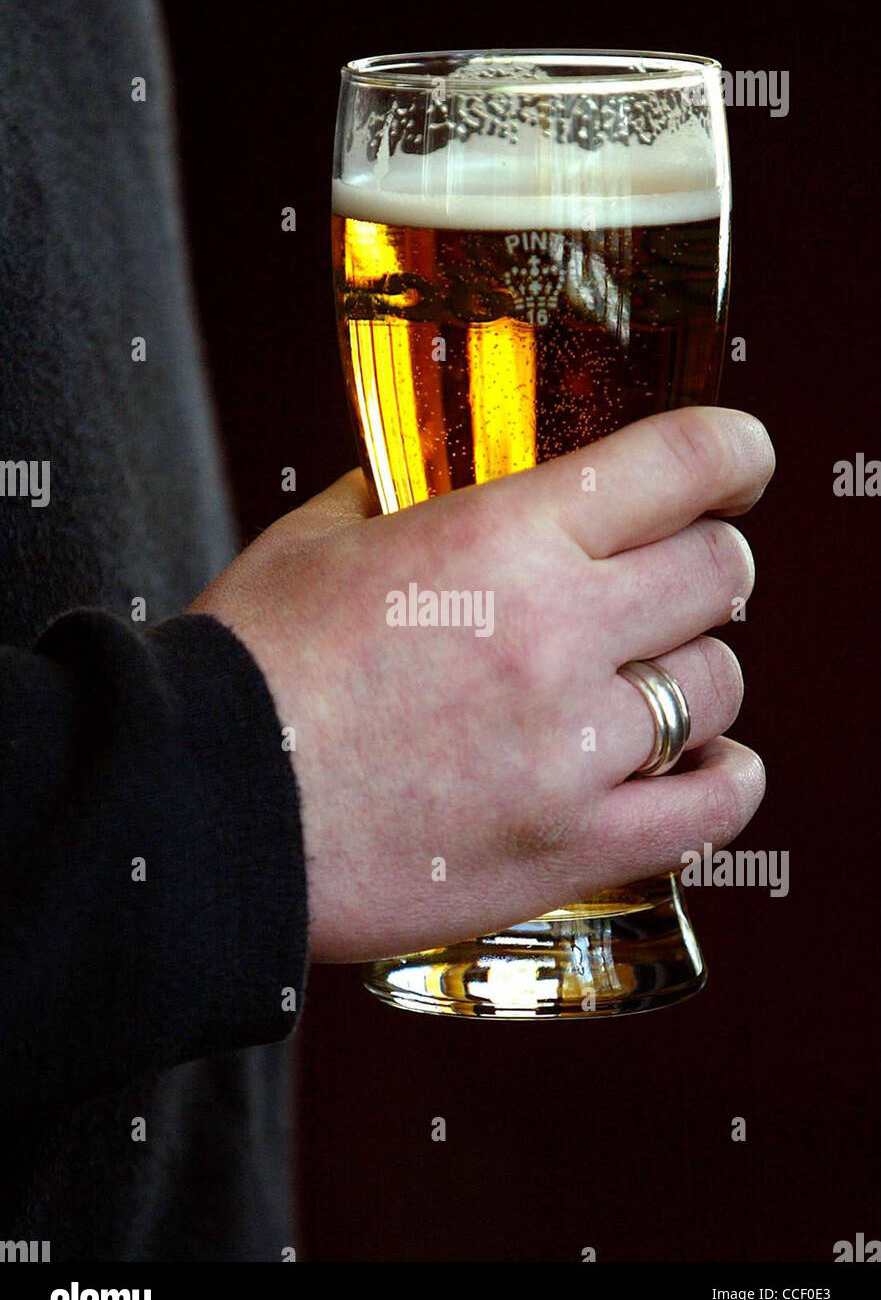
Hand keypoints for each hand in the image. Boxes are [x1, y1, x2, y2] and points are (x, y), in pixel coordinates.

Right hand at [190, 406, 773, 960]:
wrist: (195, 815)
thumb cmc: (243, 675)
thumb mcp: (311, 544)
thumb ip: (391, 496)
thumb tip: (427, 479)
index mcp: (498, 538)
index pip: (683, 462)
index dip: (735, 452)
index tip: (740, 463)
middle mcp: (556, 634)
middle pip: (720, 573)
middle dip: (706, 564)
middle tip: (672, 579)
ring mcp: (571, 750)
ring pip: (718, 685)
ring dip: (694, 672)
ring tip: (649, 682)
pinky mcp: (570, 847)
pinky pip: (711, 809)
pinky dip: (726, 779)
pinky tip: (707, 763)